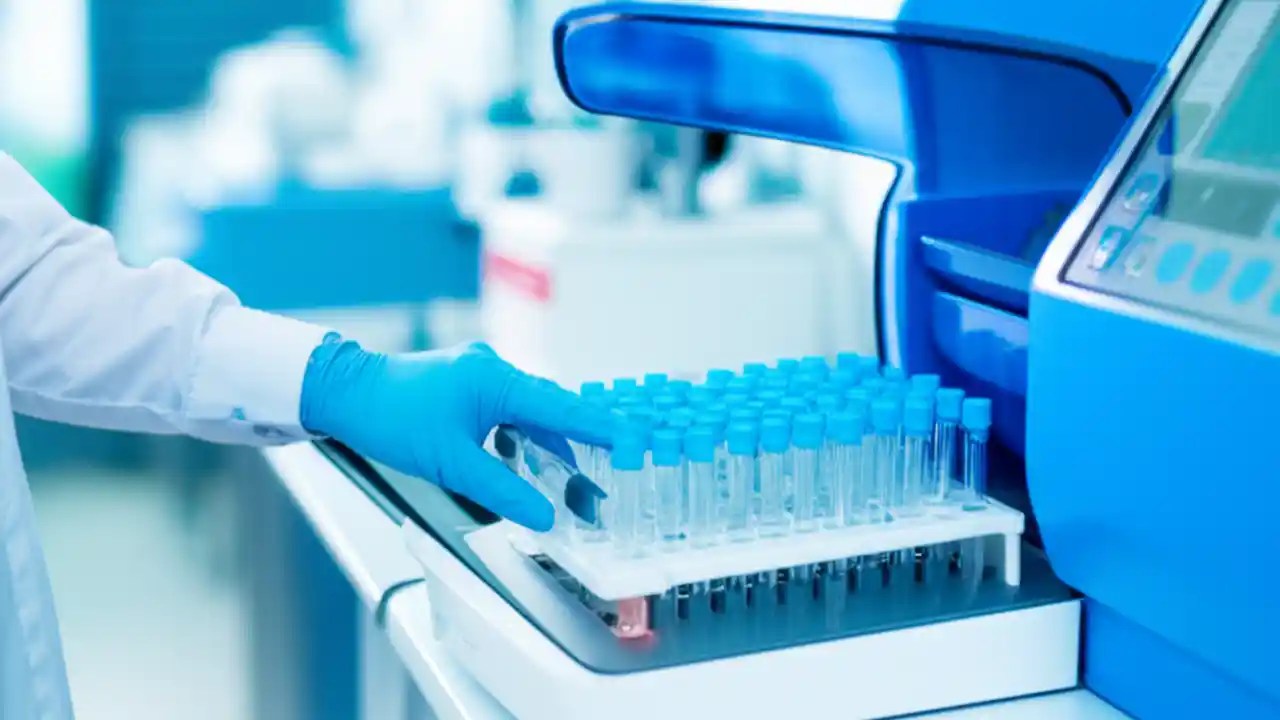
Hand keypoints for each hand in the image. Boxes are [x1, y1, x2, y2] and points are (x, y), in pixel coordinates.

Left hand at [300, 338, 614, 530]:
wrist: (345, 392)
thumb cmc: (390, 416)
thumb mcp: (451, 463)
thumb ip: (502, 489)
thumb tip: (542, 513)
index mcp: (496, 380)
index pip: (561, 407)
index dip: (600, 427)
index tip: (633, 438)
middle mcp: (494, 371)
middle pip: (551, 411)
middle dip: (578, 444)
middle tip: (606, 474)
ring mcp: (481, 376)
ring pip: (530, 413)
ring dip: (549, 444)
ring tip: (571, 479)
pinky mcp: (468, 385)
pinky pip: (510, 411)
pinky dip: (523, 436)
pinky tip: (527, 462)